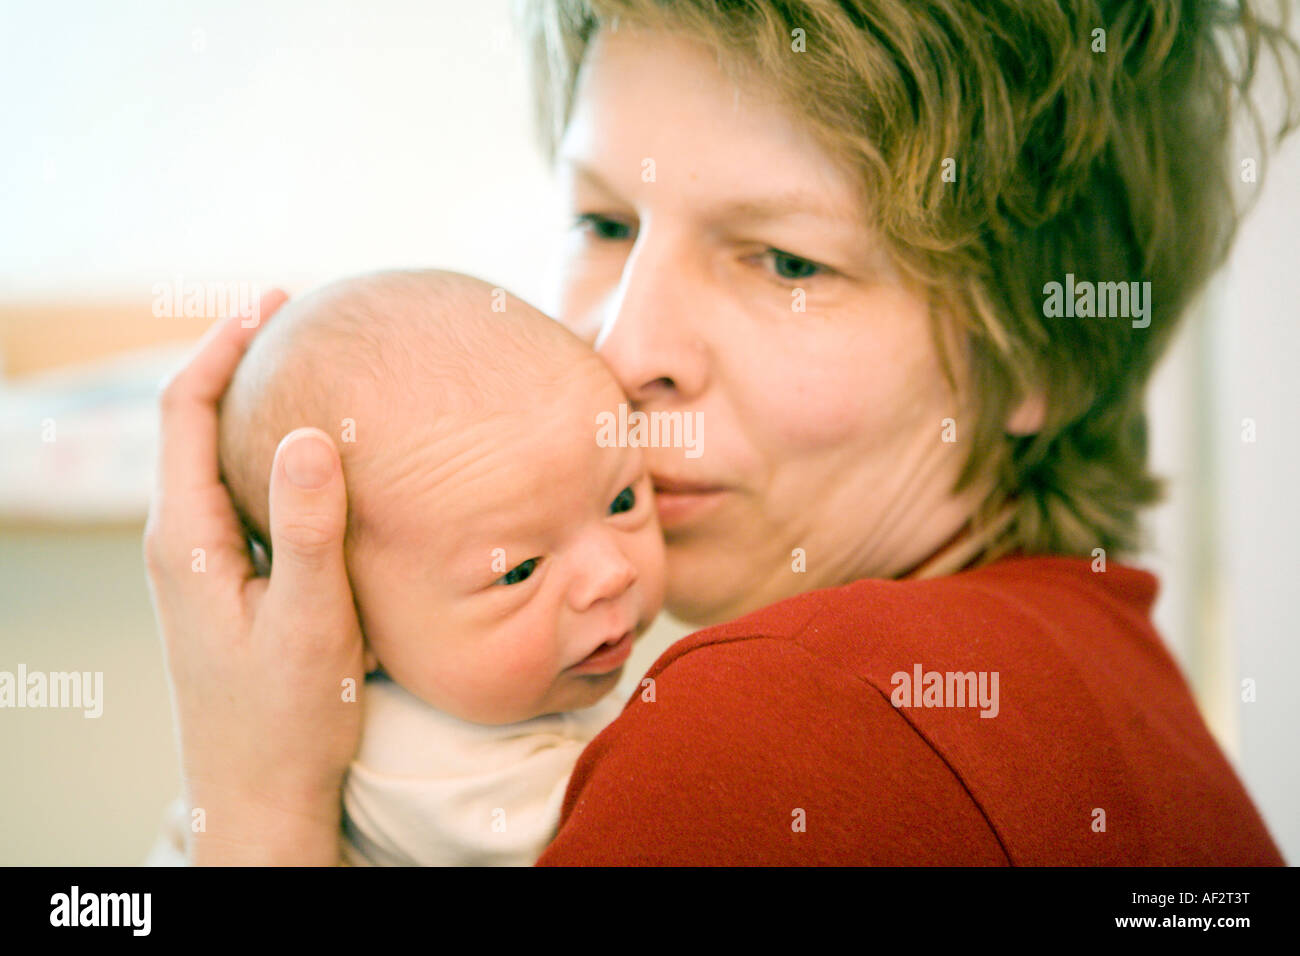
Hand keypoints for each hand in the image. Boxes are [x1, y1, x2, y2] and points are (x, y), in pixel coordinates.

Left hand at [143, 291, 364, 863]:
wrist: (257, 791)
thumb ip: (308, 528)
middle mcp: (181, 542)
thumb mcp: (310, 621)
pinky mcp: (226, 584)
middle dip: (236, 363)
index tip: (269, 303)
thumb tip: (309, 432)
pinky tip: (316, 459)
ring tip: (307, 369)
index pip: (185, 412)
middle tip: (294, 319)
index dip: (222, 348)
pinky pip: (240, 498)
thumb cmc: (285, 715)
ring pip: (216, 461)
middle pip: (193, 424)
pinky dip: (269, 458)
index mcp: (186, 539)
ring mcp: (200, 564)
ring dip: (251, 409)